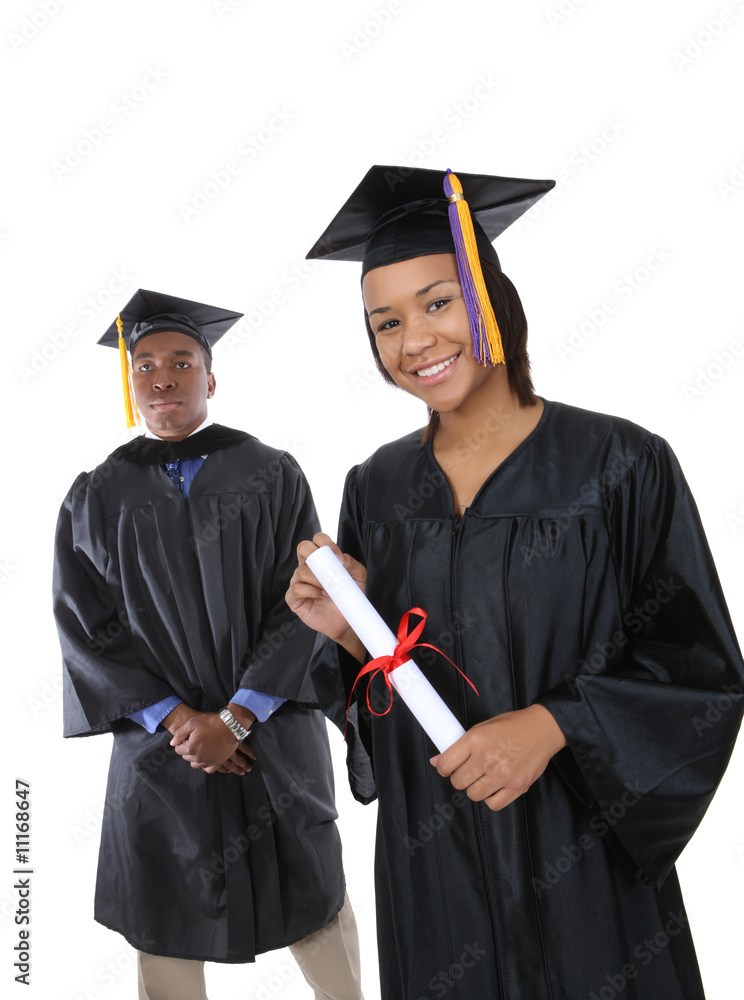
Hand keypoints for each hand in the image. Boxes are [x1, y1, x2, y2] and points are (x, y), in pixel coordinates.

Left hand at [170, 711, 255, 773]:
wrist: (231, 725)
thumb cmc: (211, 722)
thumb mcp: (193, 722)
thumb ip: (180, 734)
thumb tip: (172, 744)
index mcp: (190, 748)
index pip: (178, 750)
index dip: (182, 742)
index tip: (188, 737)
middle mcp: (198, 758)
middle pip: (186, 757)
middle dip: (188, 749)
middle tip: (196, 740)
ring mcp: (208, 761)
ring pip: (195, 764)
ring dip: (195, 757)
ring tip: (201, 747)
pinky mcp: (217, 763)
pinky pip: (207, 769)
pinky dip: (205, 764)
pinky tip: (207, 757)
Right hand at [285, 532, 366, 661]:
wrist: (349, 622)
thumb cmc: (350, 597)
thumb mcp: (357, 576)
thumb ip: (349, 562)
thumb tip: (337, 558)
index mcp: (322, 560)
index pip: (317, 540)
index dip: (326, 543)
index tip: (338, 557)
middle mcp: (308, 568)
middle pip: (302, 547)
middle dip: (315, 554)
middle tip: (329, 569)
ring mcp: (299, 583)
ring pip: (301, 571)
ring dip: (317, 579)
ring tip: (329, 589)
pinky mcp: (295, 600)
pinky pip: (296, 590)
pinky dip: (309, 591)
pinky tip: (321, 595)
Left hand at [431, 705, 566, 811]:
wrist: (542, 729)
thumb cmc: (512, 726)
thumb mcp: (482, 727)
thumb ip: (460, 745)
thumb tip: (436, 761)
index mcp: (476, 740)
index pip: (446, 764)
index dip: (444, 768)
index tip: (448, 768)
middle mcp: (487, 758)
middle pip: (458, 782)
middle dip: (460, 778)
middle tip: (468, 771)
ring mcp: (503, 774)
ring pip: (474, 795)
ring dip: (476, 788)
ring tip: (484, 777)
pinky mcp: (517, 787)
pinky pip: (493, 804)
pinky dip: (491, 798)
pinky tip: (495, 786)